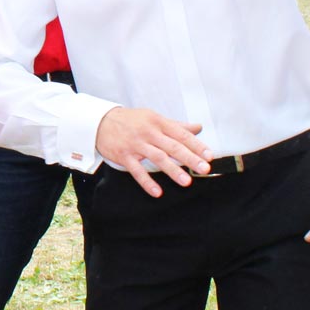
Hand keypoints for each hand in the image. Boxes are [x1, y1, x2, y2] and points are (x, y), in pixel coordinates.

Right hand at [94, 107, 209, 196]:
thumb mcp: (153, 118)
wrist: (100, 122)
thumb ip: (176, 125)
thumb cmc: (131, 120)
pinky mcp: (124, 156)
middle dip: (189, 158)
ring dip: (172, 170)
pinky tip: (157, 192)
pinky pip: (137, 171)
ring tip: (186, 182)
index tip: (209, 155)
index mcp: (158, 122)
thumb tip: (198, 127)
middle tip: (204, 168)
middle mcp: (148, 132)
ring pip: (157, 158)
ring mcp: (136, 145)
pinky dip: (147, 182)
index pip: (181, 134)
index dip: (196, 145)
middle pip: (172, 146)